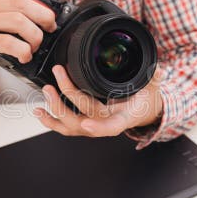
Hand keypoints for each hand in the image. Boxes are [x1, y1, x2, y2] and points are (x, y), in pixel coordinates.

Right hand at [0, 0, 61, 88]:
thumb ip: (11, 11)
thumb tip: (47, 12)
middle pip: (21, 2)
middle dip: (44, 16)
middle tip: (50, 28)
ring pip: (18, 21)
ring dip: (35, 36)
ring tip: (35, 46)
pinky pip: (7, 42)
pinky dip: (23, 50)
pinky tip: (25, 56)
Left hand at [33, 65, 163, 137]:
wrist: (144, 110)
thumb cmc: (146, 99)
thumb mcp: (153, 87)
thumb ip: (153, 78)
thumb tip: (156, 70)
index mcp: (123, 118)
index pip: (112, 126)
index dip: (100, 127)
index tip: (87, 123)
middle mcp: (106, 124)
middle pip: (83, 119)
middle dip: (66, 102)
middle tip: (54, 83)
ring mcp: (94, 125)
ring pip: (71, 126)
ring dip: (55, 112)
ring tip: (45, 94)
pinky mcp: (85, 124)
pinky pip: (66, 127)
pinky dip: (51, 121)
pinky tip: (40, 112)